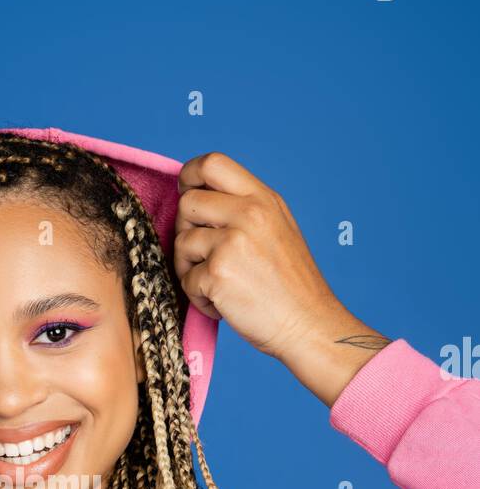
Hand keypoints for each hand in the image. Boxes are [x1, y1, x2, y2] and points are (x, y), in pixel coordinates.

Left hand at [174, 151, 342, 357]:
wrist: (307, 325)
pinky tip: (224, 304)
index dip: (190, 176)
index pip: (213, 163)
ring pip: (181, 242)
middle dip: (186, 230)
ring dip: (189, 269)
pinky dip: (199, 298)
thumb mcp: (278, 229)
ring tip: (218, 285)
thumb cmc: (290, 286)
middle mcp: (249, 214)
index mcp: (263, 199)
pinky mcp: (218, 273)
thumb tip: (198, 198)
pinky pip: (186, 279)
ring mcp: (232, 242)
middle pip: (187, 202)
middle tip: (204, 255)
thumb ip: (244, 209)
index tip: (186, 194)